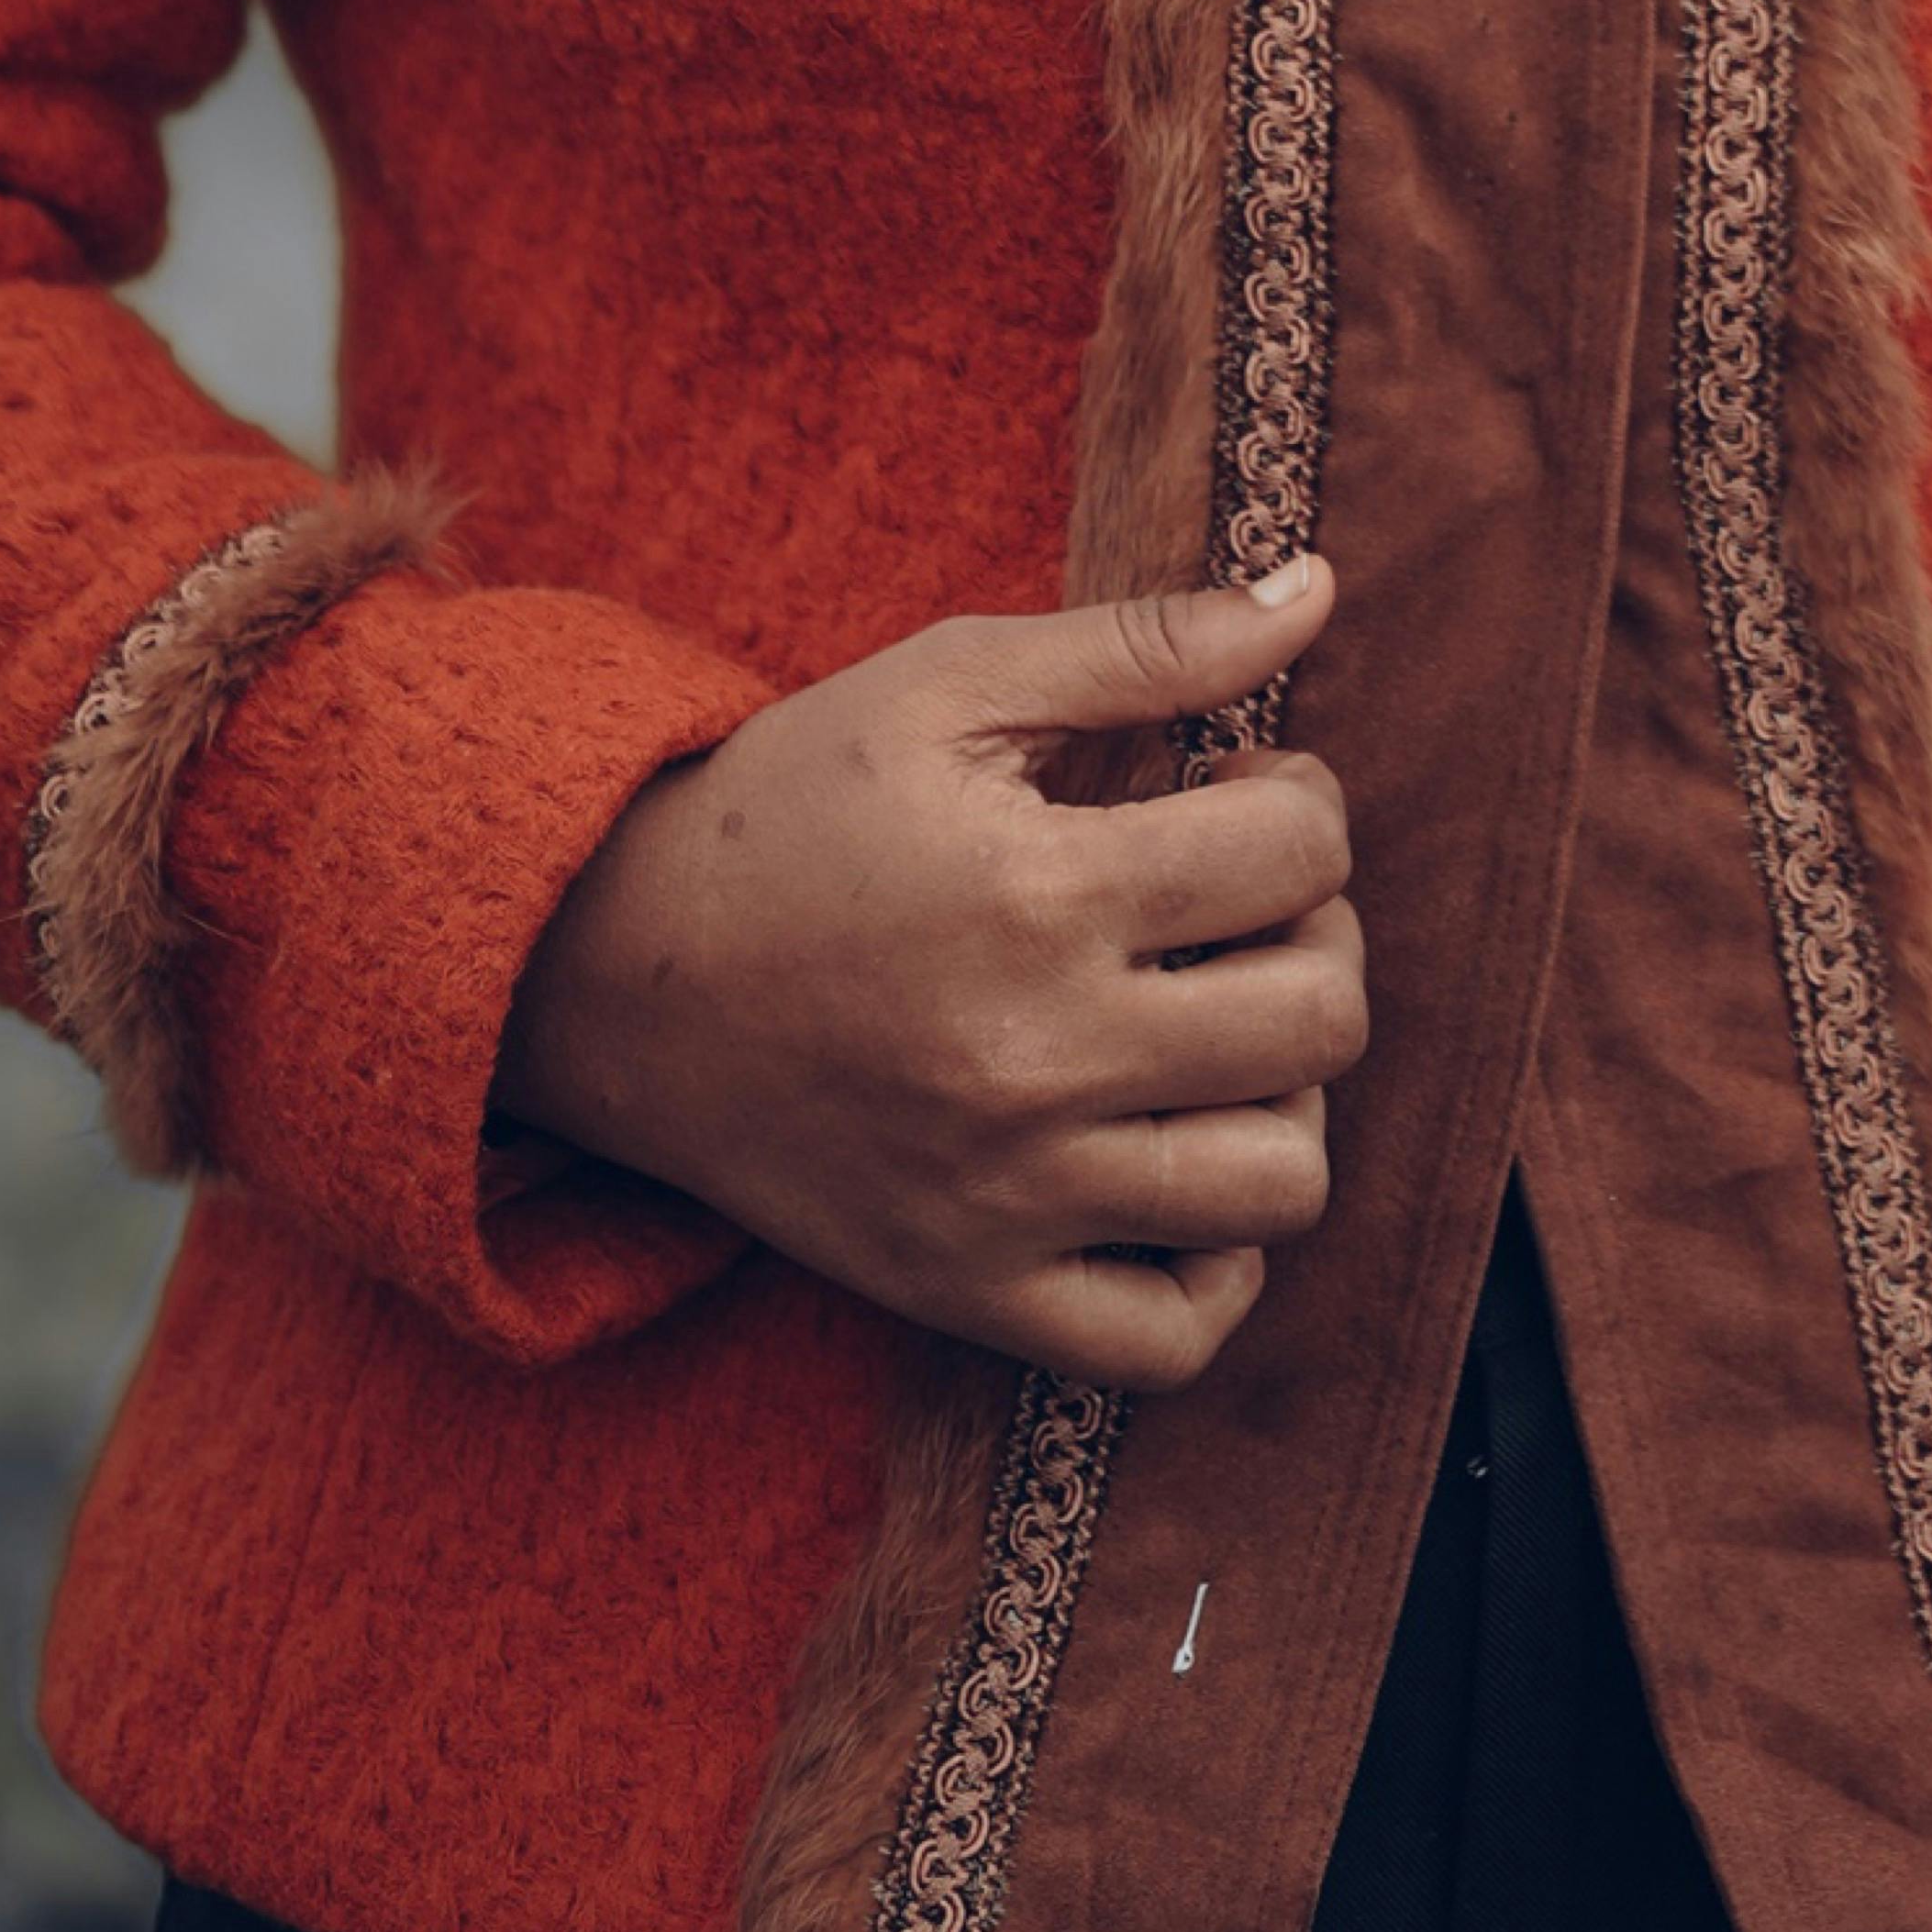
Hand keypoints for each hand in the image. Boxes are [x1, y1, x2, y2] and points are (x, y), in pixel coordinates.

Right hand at [494, 562, 1359, 1386]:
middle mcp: (1036, 1058)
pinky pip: (1174, 1342)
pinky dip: (1218, 1268)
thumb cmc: (793, 805)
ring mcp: (1007, 1195)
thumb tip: (1319, 589)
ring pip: (1281, 1186)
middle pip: (1320, 1020)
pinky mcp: (970, 1291)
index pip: (1301, 856)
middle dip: (1316, 935)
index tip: (1238, 795)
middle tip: (1240, 903)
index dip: (1300, 805)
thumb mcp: (949, 684)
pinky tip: (1179, 1168)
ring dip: (1286, 1096)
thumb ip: (1144, 642)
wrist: (611, 967)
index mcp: (1037, 891)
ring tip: (1218, 1033)